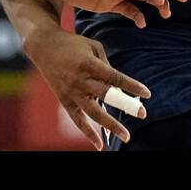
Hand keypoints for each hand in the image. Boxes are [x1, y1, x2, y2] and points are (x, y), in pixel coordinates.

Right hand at [25, 29, 149, 149]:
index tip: (147, 94)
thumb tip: (120, 88)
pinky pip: (78, 120)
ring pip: (93, 112)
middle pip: (106, 95)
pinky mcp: (65, 100)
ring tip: (126, 136)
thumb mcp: (93, 47)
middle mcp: (80, 80)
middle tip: (142, 114)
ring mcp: (72, 92)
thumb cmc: (73, 44)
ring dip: (111, 125)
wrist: (44, 46)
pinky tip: (100, 145)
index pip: (115, 77)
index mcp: (89, 64)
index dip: (132, 86)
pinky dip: (88, 133)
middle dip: (126, 105)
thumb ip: (107, 66)